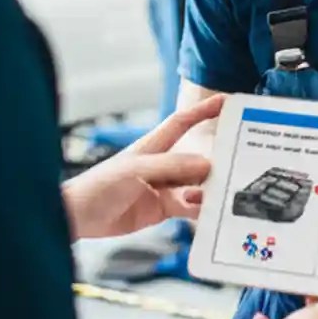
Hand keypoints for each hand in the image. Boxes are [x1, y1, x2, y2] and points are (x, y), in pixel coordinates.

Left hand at [63, 95, 223, 239]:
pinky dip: (199, 211)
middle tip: (239, 165)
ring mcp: (163, 188)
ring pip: (195, 186)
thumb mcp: (135, 170)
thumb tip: (205, 164)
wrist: (78, 217)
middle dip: (216, 160)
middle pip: (195, 159)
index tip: (226, 101)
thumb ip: (170, 166)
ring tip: (220, 195)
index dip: (203, 111)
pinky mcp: (162, 210)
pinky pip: (188, 208)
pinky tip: (208, 214)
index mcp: (153, 146)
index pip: (182, 123)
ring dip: (208, 190)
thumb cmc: (99, 185)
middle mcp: (162, 165)